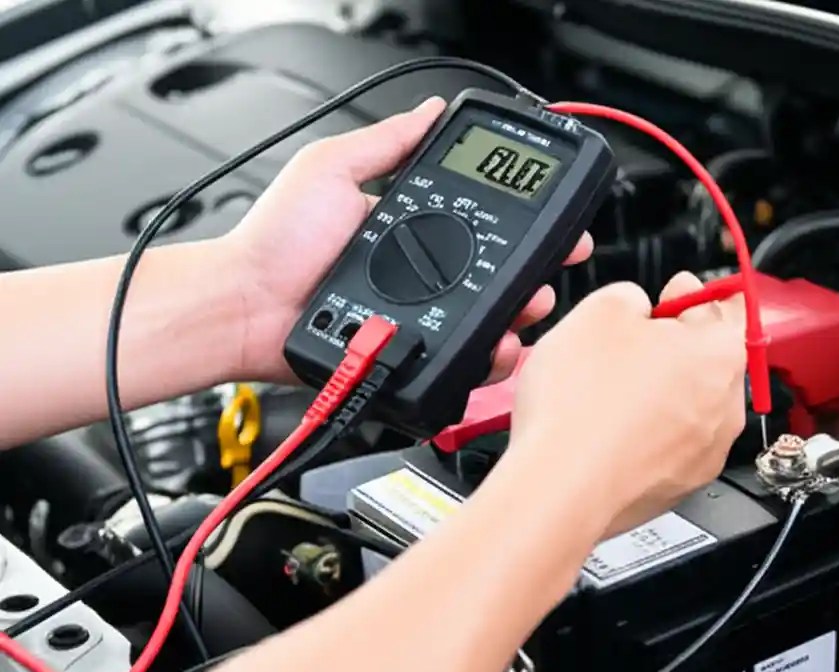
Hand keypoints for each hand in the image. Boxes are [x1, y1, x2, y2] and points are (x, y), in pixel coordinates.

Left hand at [224, 97, 591, 381]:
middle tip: (558, 260)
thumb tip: (429, 110)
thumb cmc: (276, 242)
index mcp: (413, 229)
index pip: (484, 222)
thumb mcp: (332, 169)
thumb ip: (385, 141)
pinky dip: (493, 357)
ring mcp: (423, 316)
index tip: (555, 216)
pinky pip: (466, 360)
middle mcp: (424, 274)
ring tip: (531, 303)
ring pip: (494, 318)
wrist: (246, 307)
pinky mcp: (415, 355)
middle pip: (502, 273)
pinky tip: (502, 345)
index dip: (526, 219)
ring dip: (524, 311)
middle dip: (540, 268)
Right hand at [506, 273, 746, 538]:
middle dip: (670, 347)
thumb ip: (633, 295)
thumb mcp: (600, 310)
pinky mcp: (680, 484)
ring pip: (687, 404)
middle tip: (625, 345)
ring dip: (656, 393)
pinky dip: (646, 433)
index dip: (693, 294)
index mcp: (719, 352)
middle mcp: (726, 405)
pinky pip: (670, 444)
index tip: (674, 294)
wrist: (560, 487)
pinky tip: (608, 429)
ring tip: (607, 393)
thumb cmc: (582, 406)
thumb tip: (639, 308)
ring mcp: (706, 451)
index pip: (729, 306)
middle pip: (706, 358)